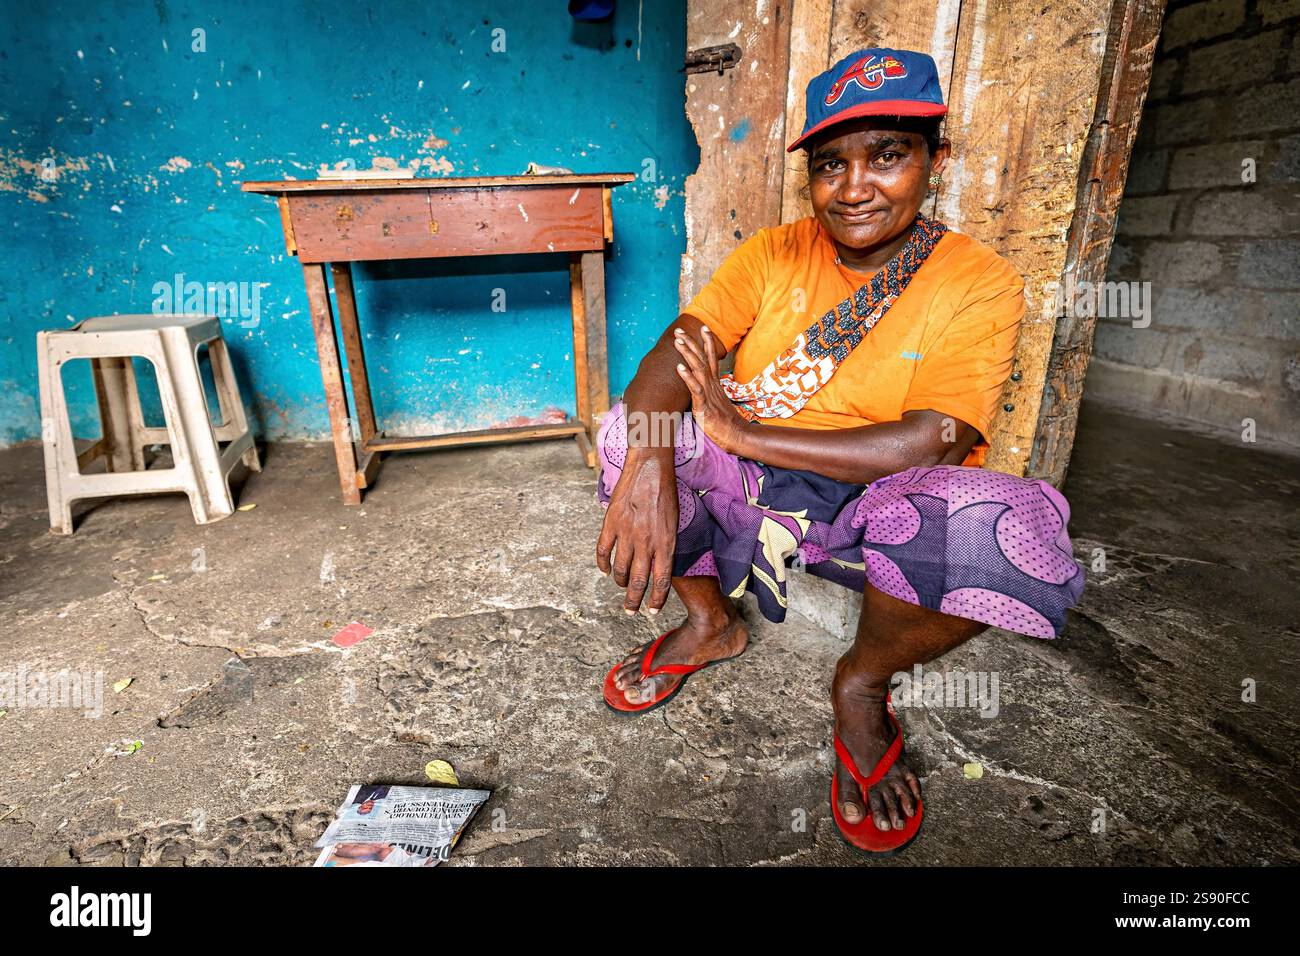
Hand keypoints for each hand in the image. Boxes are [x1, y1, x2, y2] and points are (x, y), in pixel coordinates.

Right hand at [595, 450, 677, 615]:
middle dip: (634, 601)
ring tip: (622, 587)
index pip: (661, 581)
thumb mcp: (675, 522)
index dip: (656, 600)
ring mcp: (627, 533)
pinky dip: (603, 564)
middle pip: (638, 582)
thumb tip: (659, 566)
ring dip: (620, 583)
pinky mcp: (611, 523)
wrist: (650, 467)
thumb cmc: (666, 493)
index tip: (652, 611)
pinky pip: (603, 551)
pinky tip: (605, 570)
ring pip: (620, 570)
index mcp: (666, 542)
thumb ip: (666, 546)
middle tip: (631, 611)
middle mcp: (646, 542)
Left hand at [673, 326, 748, 454]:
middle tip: (679, 330)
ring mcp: (709, 394)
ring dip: (688, 354)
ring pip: (699, 368)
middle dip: (691, 343)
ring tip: (678, 342)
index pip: (712, 358)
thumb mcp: (715, 402)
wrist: (736, 435)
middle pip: (703, 358)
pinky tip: (679, 368)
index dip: (707, 342)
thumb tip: (700, 388)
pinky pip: (696, 389)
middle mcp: (712, 384)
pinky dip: (687, 377)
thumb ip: (708, 392)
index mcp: (715, 383)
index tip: (703, 327)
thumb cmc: (724, 421)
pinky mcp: (704, 405)